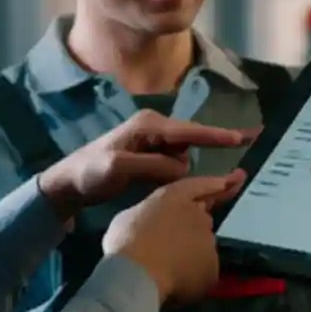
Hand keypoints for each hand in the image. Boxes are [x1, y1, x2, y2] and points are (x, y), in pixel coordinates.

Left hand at [39, 109, 245, 220]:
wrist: (69, 182)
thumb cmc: (91, 172)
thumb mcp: (119, 168)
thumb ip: (152, 166)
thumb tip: (182, 167)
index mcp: (148, 126)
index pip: (188, 131)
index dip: (215, 136)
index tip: (241, 139)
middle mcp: (154, 128)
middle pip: (190, 143)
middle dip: (205, 151)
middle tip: (217, 160)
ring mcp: (153, 142)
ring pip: (184, 157)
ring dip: (182, 171)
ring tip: (168, 182)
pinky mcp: (151, 157)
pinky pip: (175, 163)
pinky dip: (178, 173)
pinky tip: (178, 185)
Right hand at [103, 170, 246, 303]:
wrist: (137, 274)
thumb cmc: (126, 242)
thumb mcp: (131, 217)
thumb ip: (150, 215)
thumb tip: (152, 224)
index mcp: (176, 197)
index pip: (202, 186)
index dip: (219, 183)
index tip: (238, 177)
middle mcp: (198, 215)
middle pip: (202, 219)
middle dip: (193, 230)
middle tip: (173, 246)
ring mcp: (208, 241)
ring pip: (202, 248)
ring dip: (191, 255)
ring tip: (167, 272)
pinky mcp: (212, 266)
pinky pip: (204, 271)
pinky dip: (194, 277)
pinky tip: (176, 286)